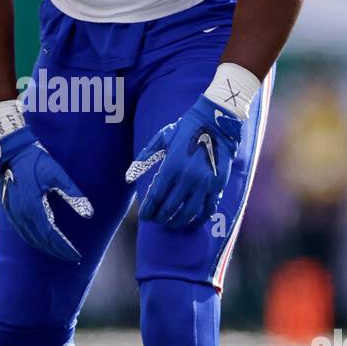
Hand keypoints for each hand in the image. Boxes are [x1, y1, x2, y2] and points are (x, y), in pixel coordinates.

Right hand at [0, 125, 92, 261]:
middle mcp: (21, 214)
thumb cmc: (36, 161)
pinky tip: (41, 240)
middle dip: (56, 251)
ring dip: (44, 247)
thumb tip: (90, 213)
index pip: (51, 235)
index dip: (63, 247)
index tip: (76, 255)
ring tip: (58, 252)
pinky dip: (33, 239)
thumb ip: (73, 194)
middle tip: (71, 257)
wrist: (12, 151)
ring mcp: (13, 213)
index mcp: (33, 208)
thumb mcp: (58, 175)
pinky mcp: (9, 210)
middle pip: (40, 241)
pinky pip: (22, 231)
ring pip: (30, 238)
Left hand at [127, 95, 241, 229]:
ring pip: (187, 213)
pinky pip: (207, 210)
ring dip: (176, 222)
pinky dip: (198, 220)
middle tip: (156, 220)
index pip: (155, 196)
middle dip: (159, 217)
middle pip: (169, 208)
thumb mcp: (162, 138)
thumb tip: (129, 176)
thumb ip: (145, 157)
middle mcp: (187, 178)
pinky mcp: (217, 185)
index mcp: (171, 166)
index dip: (148, 210)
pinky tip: (191, 222)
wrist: (216, 122)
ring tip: (170, 223)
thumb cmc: (186, 129)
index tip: (144, 217)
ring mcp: (204, 183)